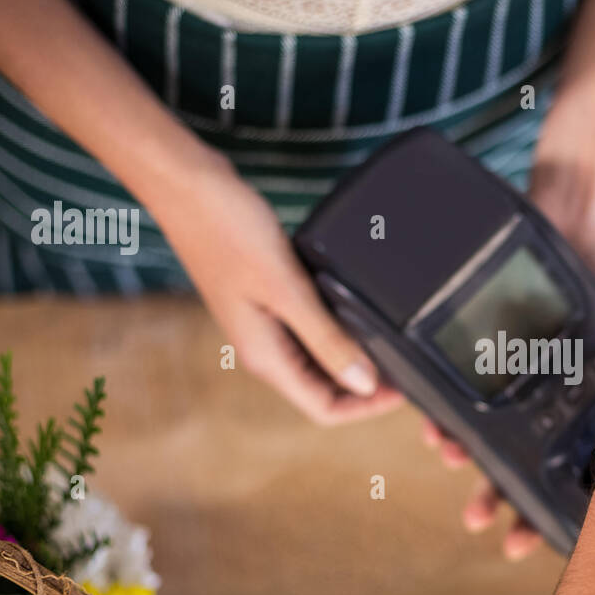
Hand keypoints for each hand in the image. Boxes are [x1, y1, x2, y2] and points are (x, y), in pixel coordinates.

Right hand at [152, 152, 402, 424]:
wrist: (188, 185)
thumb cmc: (228, 230)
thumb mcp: (288, 289)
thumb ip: (326, 339)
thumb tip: (364, 384)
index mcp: (265, 356)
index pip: (322, 408)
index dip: (366, 407)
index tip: (403, 389)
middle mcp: (262, 348)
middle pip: (321, 389)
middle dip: (363, 385)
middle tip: (405, 367)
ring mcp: (262, 324)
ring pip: (316, 360)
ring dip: (351, 357)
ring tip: (390, 342)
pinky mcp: (265, 299)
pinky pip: (308, 329)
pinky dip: (335, 328)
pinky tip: (358, 311)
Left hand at [422, 153, 594, 559]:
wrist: (585, 223)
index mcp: (582, 413)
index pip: (562, 476)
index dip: (543, 515)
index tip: (524, 546)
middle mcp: (543, 402)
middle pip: (518, 466)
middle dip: (499, 502)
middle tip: (484, 524)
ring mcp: (513, 379)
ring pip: (486, 435)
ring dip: (472, 466)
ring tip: (460, 480)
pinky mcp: (482, 351)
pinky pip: (457, 386)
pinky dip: (445, 413)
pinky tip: (438, 432)